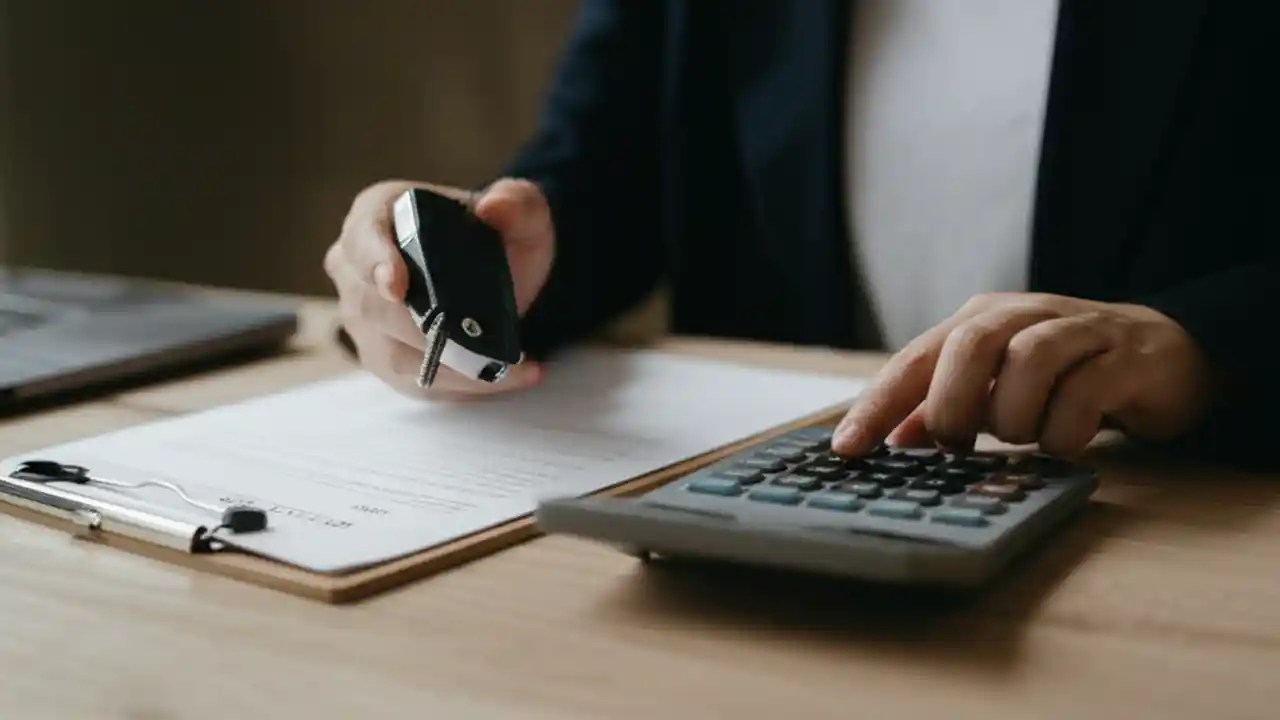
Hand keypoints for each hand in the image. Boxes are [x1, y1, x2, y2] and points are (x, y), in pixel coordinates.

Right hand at [324, 178, 555, 398]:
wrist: (499, 273)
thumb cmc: (498, 236)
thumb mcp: (521, 211)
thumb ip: (518, 202)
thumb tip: (493, 207)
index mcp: (377, 215)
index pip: (362, 239)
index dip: (376, 263)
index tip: (396, 288)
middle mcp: (355, 268)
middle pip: (375, 309)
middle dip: (429, 333)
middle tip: (484, 347)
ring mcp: (363, 318)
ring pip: (393, 355)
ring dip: (453, 368)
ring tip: (510, 367)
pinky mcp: (382, 356)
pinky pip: (413, 381)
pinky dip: (459, 385)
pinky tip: (503, 378)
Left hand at [832, 292, 1216, 457]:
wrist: (1163, 355)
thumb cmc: (1062, 375)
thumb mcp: (996, 389)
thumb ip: (946, 409)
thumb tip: (893, 439)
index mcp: (980, 319)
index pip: (914, 358)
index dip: (878, 403)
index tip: (846, 448)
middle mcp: (1024, 315)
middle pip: (970, 346)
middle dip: (953, 406)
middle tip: (959, 447)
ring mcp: (1079, 330)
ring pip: (1029, 361)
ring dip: (1015, 417)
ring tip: (1022, 440)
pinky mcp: (1126, 358)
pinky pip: (1086, 390)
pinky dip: (1065, 428)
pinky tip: (1063, 443)